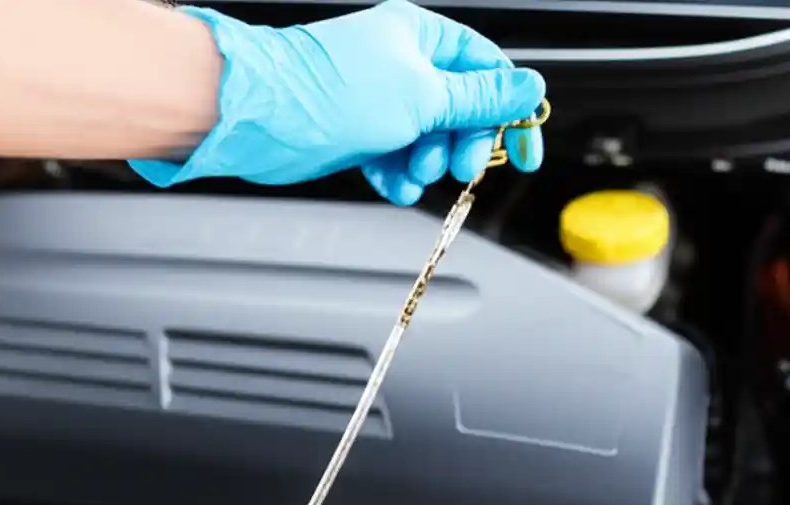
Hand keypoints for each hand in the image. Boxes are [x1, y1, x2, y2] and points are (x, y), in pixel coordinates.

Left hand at [129, 0, 545, 204]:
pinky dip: (399, 175)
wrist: (259, 117)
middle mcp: (403, 64)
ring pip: (430, 139)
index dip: (512, 112)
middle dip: (464, 143)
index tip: (526, 151)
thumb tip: (530, 88)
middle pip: (462, 110)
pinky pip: (397, 158)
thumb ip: (481, 98)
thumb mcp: (424, 95)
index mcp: (423, 37)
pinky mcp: (359, 133)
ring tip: (413, 170)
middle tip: (462, 167)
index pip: (488, 71)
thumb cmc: (331, 91)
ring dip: (428, 162)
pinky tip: (393, 182)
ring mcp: (380, 100)